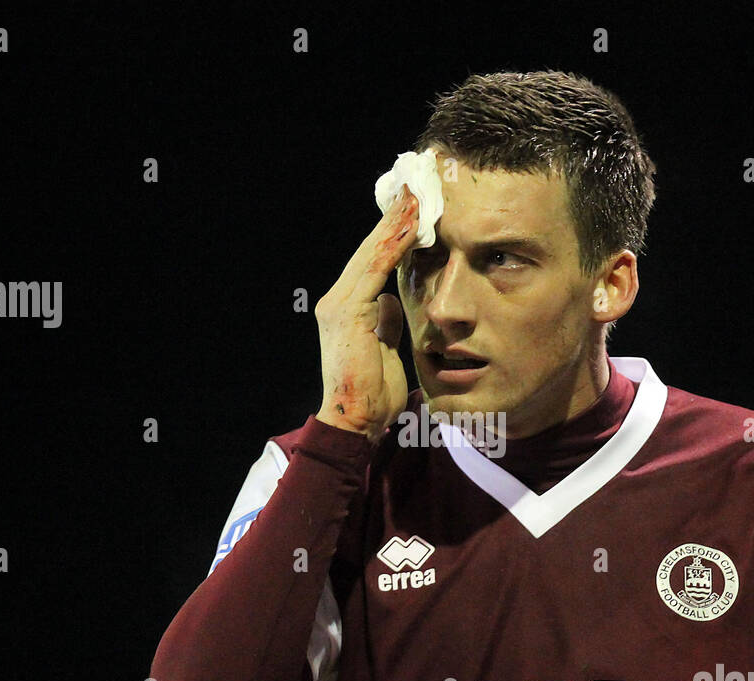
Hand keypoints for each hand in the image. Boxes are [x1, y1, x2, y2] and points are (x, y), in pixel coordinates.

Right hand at [314, 184, 420, 442]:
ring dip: (395, 224)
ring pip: (372, 253)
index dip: (392, 234)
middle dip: (394, 218)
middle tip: (416, 187)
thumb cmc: (373, 393)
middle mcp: (337, 300)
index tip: (413, 209)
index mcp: (346, 307)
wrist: (355, 421)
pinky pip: (374, 270)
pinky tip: (412, 227)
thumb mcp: (386, 348)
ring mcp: (338, 304)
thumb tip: (392, 302)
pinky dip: (393, 247)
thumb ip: (386, 323)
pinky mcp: (347, 312)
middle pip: (370, 250)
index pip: (372, 262)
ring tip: (416, 196)